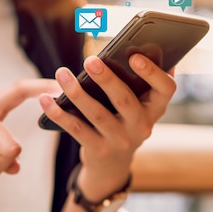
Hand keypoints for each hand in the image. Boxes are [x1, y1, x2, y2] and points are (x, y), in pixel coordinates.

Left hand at [39, 54, 175, 196]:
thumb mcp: (141, 105)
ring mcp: (120, 140)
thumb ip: (144, 81)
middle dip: (106, 79)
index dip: (152, 73)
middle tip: (90, 60)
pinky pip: (76, 128)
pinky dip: (59, 113)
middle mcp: (142, 126)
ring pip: (96, 113)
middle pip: (125, 99)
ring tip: (61, 73)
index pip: (166, 89)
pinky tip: (46, 99)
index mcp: (156, 108)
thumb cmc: (126, 120)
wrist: (113, 164)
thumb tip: (148, 47)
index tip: (134, 56)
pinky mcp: (98, 150)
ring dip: (76, 92)